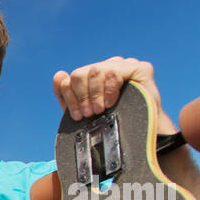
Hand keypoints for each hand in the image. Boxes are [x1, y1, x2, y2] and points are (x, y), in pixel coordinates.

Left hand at [52, 56, 175, 134]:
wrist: (140, 133)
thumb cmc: (113, 123)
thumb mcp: (84, 112)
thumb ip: (68, 96)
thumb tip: (59, 75)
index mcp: (94, 76)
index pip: (71, 78)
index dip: (70, 97)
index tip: (77, 116)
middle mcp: (108, 67)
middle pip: (80, 73)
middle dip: (81, 97)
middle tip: (89, 114)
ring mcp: (124, 65)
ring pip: (96, 71)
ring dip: (94, 94)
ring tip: (100, 110)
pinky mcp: (140, 67)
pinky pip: (114, 72)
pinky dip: (108, 90)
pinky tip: (110, 102)